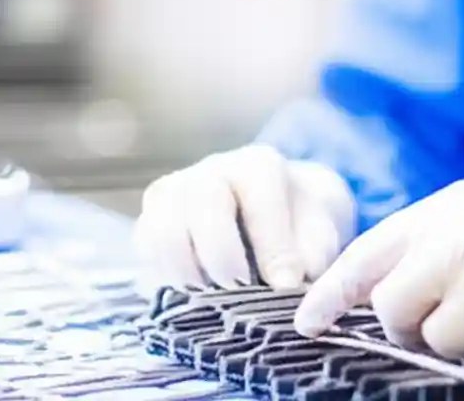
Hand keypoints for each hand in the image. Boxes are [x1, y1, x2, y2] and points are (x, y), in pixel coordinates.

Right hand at [134, 145, 355, 289]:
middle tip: (242, 290)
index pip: (259, 194)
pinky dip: (165, 277)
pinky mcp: (150, 220)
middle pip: (203, 203)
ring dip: (187, 271)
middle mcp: (211, 171)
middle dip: (223, 256)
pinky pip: (144, 248)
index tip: (285, 284)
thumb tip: (287, 283)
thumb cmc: (301, 228)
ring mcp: (175, 192)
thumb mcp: (320, 235)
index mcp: (258, 166)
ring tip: (214, 298)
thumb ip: (312, 254)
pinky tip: (195, 294)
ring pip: (162, 227)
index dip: (271, 244)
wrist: (277, 218)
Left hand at [294, 180, 463, 399]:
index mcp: (453, 205)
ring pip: (427, 333)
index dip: (331, 291)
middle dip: (404, 326)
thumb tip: (362, 299)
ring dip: (451, 344)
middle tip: (445, 324)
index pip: (370, 249)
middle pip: (390, 299)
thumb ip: (428, 253)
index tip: (305, 321)